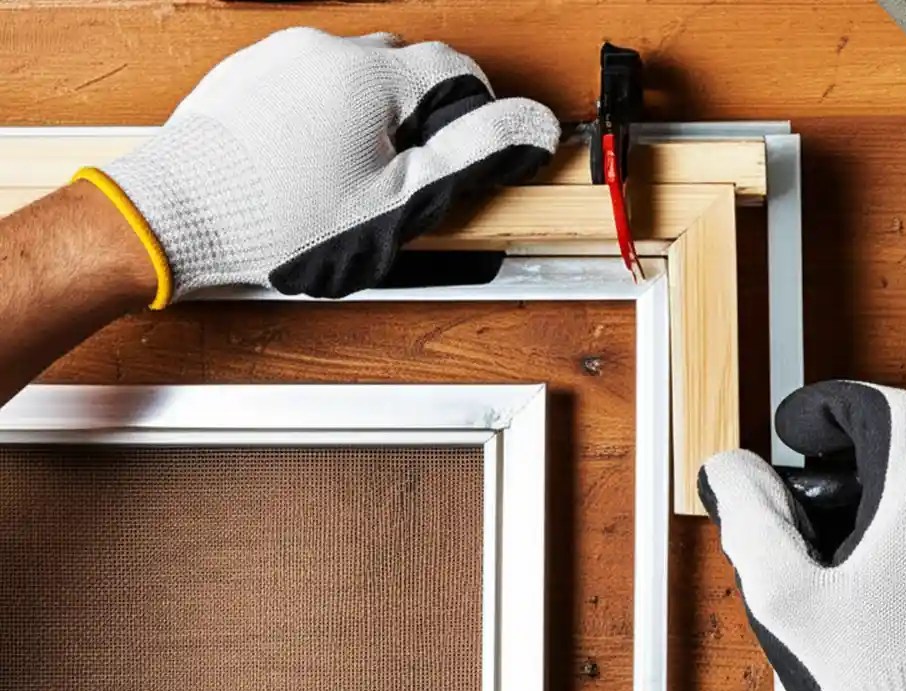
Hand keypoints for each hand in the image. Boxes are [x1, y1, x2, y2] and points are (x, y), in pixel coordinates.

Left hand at [86, 27, 558, 307]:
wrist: (172, 223)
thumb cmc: (277, 223)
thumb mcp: (396, 201)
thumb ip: (473, 155)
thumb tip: (530, 124)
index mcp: (370, 76)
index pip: (457, 68)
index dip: (477, 108)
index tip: (470, 144)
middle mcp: (323, 50)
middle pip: (403, 67)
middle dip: (417, 114)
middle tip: (406, 173)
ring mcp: (277, 57)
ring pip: (353, 75)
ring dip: (368, 114)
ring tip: (348, 177)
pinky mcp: (244, 75)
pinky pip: (305, 83)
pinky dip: (320, 115)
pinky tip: (307, 167)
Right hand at [699, 381, 905, 690]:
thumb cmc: (867, 679)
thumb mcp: (784, 593)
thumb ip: (750, 517)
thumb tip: (731, 469)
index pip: (899, 409)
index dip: (845, 405)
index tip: (809, 429)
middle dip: (880, 442)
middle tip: (831, 472)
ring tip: (852, 533)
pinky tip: (886, 581)